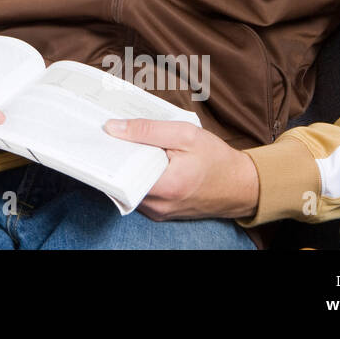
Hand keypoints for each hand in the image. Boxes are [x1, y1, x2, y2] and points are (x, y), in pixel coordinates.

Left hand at [103, 118, 258, 219]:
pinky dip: (136, 175)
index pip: (120, 171)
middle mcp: (157, 205)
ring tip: (124, 143)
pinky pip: (138, 192)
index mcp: (165, 186)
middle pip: (121, 180)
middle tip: (109, 133)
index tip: (99, 134)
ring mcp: (158, 212)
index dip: (107, 151)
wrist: (240, 185)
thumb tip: (113, 127)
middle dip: (114, 156)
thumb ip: (148, 130)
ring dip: (126, 165)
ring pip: (128, 186)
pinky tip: (139, 157)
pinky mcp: (159, 211)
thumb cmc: (216, 159)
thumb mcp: (185, 134)